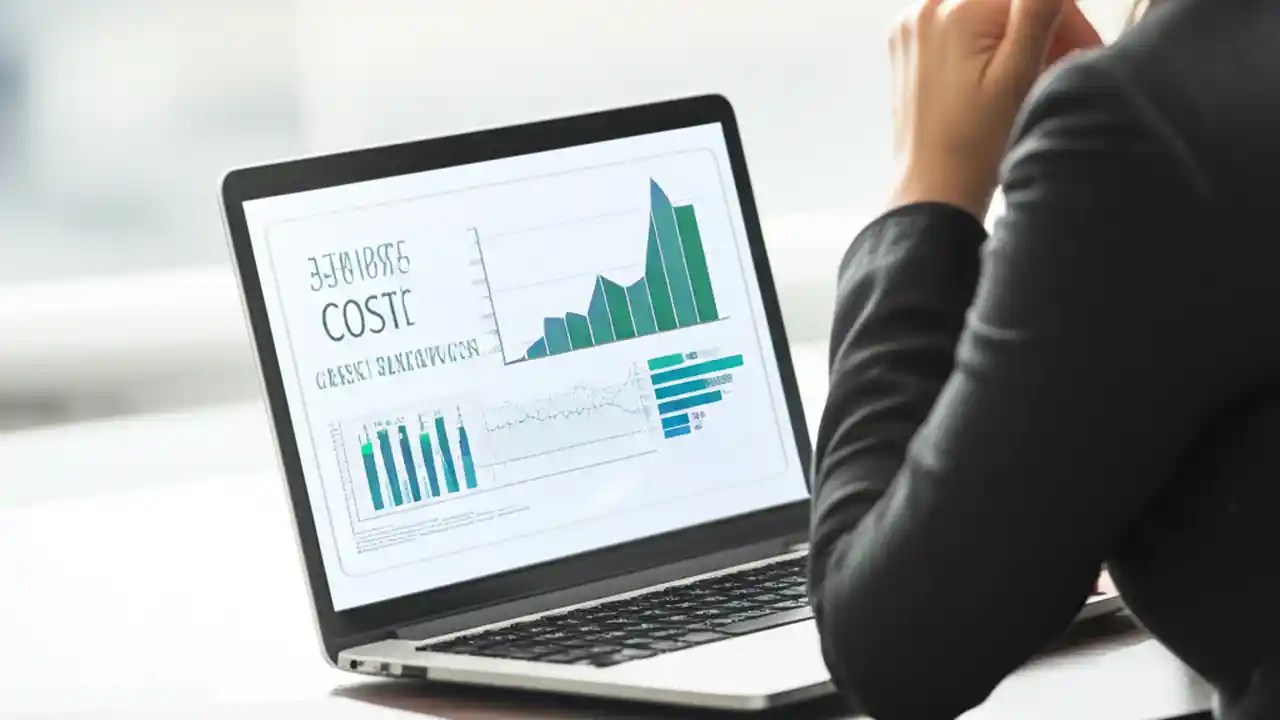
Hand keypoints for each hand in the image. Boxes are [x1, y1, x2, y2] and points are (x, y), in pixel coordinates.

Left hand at [888, 0, 1101, 218]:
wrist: (932, 189)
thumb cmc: (976, 146)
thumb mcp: (1018, 76)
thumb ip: (1038, 11)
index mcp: (956, 9)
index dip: (1068, 21)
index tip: (1084, 54)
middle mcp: (926, 7)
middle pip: (1006, 1)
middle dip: (1041, 28)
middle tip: (1060, 68)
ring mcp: (912, 26)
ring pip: (985, 12)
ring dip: (1015, 35)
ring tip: (1029, 78)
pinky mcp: (907, 45)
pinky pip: (958, 25)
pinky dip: (985, 43)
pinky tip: (997, 80)